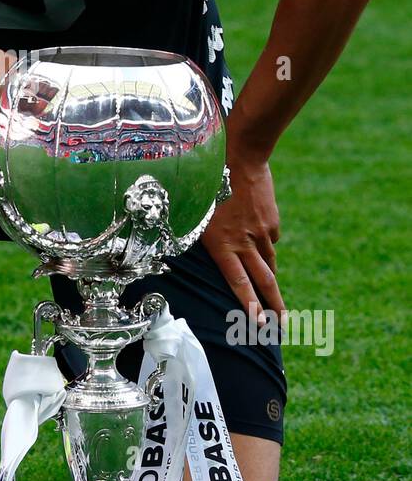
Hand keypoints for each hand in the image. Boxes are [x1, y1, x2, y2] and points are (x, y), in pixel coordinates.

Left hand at [201, 158, 284, 326]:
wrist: (240, 156)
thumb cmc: (208, 184)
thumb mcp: (198, 214)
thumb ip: (209, 239)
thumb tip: (217, 256)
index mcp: (222, 243)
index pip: (238, 281)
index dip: (248, 304)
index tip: (258, 324)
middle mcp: (244, 241)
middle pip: (264, 280)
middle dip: (274, 306)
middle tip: (282, 325)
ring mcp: (261, 232)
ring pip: (268, 262)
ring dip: (269, 280)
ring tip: (274, 299)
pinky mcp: (272, 221)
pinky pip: (270, 240)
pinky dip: (264, 244)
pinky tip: (257, 236)